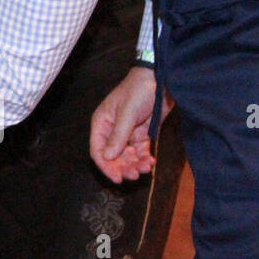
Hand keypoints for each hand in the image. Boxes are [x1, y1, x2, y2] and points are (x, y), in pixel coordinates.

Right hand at [89, 65, 171, 182]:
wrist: (160, 80)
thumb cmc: (138, 91)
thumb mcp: (127, 113)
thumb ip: (118, 136)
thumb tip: (107, 158)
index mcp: (102, 123)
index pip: (98, 150)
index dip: (106, 166)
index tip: (118, 178)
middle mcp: (112, 130)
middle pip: (113, 156)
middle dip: (123, 167)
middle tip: (135, 174)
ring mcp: (127, 133)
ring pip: (127, 156)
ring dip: (135, 164)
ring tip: (147, 166)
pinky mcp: (142, 134)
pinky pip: (140, 152)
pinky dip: (145, 158)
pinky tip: (151, 161)